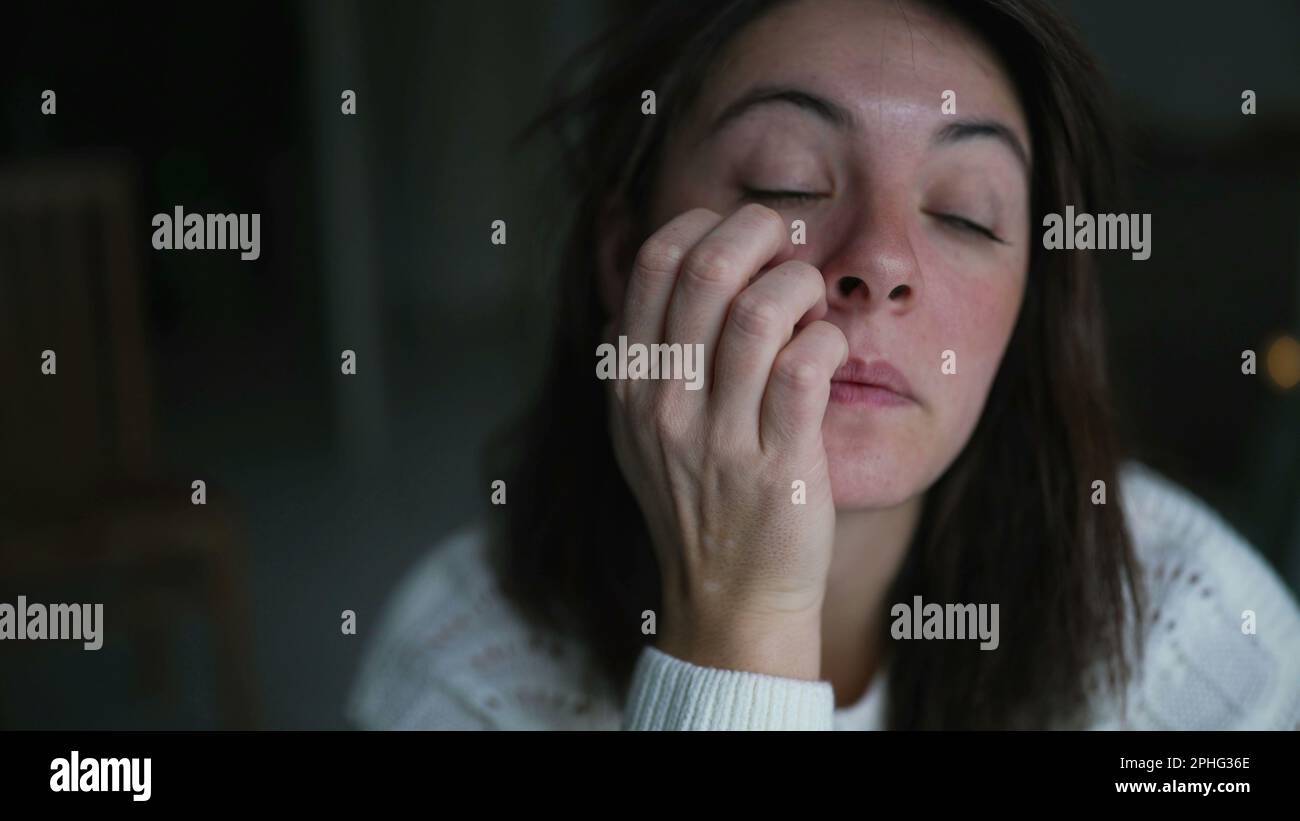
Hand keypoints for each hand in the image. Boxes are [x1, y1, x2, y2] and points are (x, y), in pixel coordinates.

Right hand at [604, 204, 847, 680]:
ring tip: (809, 302)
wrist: (728, 596)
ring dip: (798, 286)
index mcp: (629, 383)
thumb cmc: (697, 499)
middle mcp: (664, 403)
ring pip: (759, 311)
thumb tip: (667, 272)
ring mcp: (719, 436)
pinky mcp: (777, 464)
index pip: (653, 263)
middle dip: (757, 233)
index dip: (703, 226)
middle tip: (785, 246)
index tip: (737, 238)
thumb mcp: (640, 430)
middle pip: (705, 270)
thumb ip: (644, 355)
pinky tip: (825, 348)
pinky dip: (824, 339)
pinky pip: (805, 367)